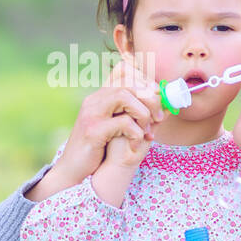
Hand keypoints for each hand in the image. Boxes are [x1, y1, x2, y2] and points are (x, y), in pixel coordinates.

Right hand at [56, 55, 164, 181]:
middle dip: (150, 98)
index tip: (156, 95)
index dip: (144, 78)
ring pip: (124, 95)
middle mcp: (94, 100)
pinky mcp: (93, 131)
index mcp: (100, 96)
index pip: (123, 70)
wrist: (74, 171)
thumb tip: (166, 106)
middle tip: (159, 117)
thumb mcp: (118, 128)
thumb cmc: (100, 150)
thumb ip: (136, 115)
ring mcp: (91, 114)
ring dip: (143, 113)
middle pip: (128, 81)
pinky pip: (123, 122)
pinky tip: (136, 143)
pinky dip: (136, 132)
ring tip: (147, 130)